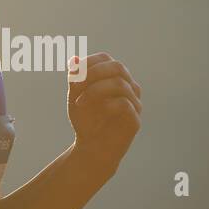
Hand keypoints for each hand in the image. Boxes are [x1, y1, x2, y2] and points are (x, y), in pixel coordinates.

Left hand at [67, 52, 141, 180]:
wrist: (91, 149)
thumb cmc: (85, 120)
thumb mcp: (75, 97)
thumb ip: (75, 78)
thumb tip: (73, 59)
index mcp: (115, 78)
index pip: (106, 59)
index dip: (89, 62)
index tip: (72, 74)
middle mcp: (129, 88)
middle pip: (118, 67)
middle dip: (94, 72)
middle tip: (76, 84)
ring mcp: (135, 103)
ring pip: (120, 84)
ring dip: (95, 90)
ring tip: (78, 103)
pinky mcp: (135, 120)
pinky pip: (125, 104)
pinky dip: (108, 104)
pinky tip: (98, 111)